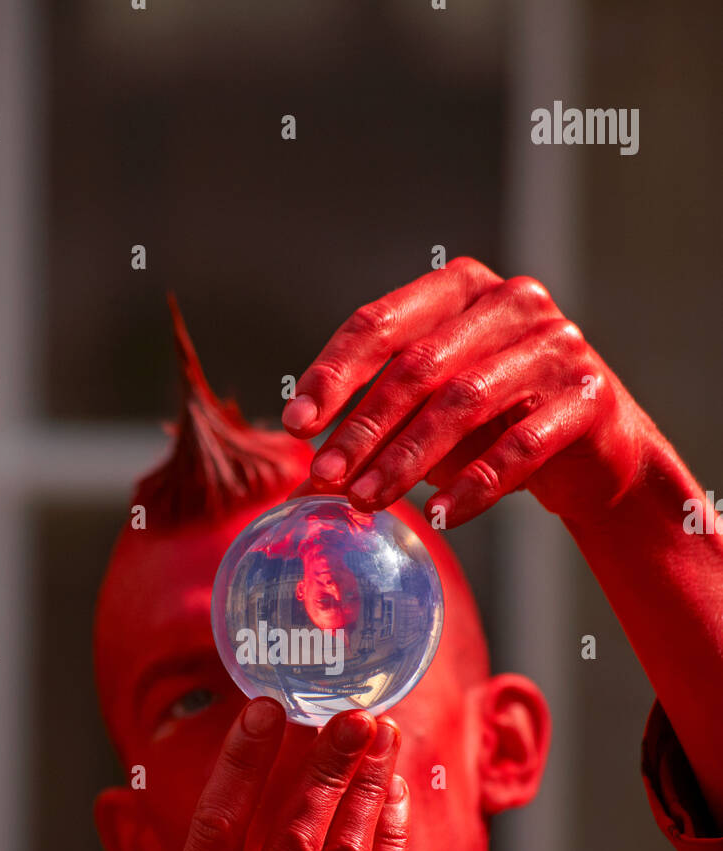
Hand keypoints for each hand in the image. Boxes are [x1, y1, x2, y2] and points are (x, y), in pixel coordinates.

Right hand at [153, 698, 407, 850]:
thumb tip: (278, 736)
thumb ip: (231, 849)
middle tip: (352, 714)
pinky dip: (390, 835)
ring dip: (366, 788)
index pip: (214, 833)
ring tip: (381, 737)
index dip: (241, 765)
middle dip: (326, 767)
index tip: (267, 705)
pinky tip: (393, 792)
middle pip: (290, 841)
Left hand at [283, 256, 656, 526]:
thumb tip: (307, 475)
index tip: (297, 422)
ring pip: (463, 404)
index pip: (383, 324)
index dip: (334, 373)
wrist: (597, 453)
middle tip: (325, 476)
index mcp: (461, 290)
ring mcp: (555, 346)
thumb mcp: (433, 410)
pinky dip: (473, 487)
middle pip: (419, 366)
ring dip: (406, 459)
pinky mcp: (587, 397)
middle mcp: (511, 304)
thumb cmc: (499, 424)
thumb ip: (380, 422)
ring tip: (367, 501)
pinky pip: (518, 448)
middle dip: (364, 426)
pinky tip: (440, 516)